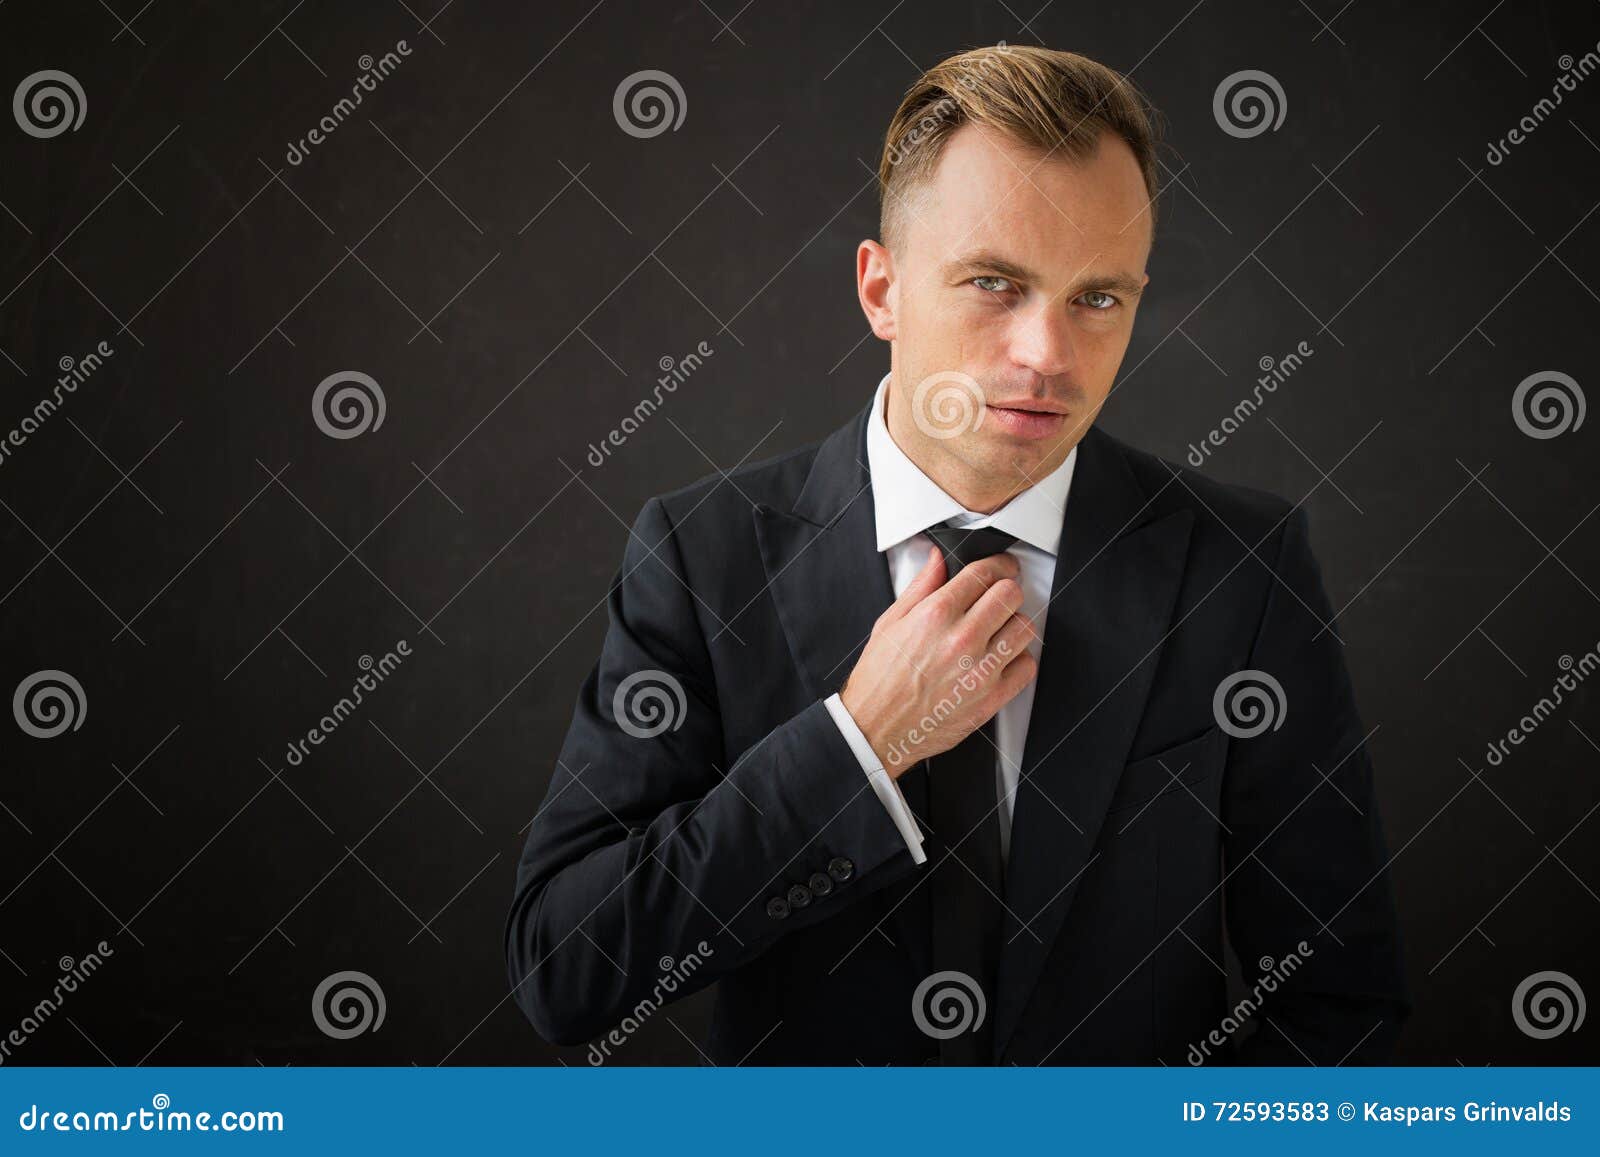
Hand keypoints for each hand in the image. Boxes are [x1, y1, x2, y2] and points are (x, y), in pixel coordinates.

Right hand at [839, 546, 1038, 775]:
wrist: (875, 728)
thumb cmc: (880, 680)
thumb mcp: (890, 623)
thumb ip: (920, 587)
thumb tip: (937, 560)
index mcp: (936, 615)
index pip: (985, 573)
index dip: (999, 564)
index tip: (1002, 568)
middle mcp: (961, 639)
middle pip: (1011, 595)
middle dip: (1005, 592)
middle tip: (996, 600)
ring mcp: (980, 671)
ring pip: (1025, 628)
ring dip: (1013, 626)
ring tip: (996, 633)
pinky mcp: (991, 699)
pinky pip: (1027, 667)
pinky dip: (1017, 661)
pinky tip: (998, 661)